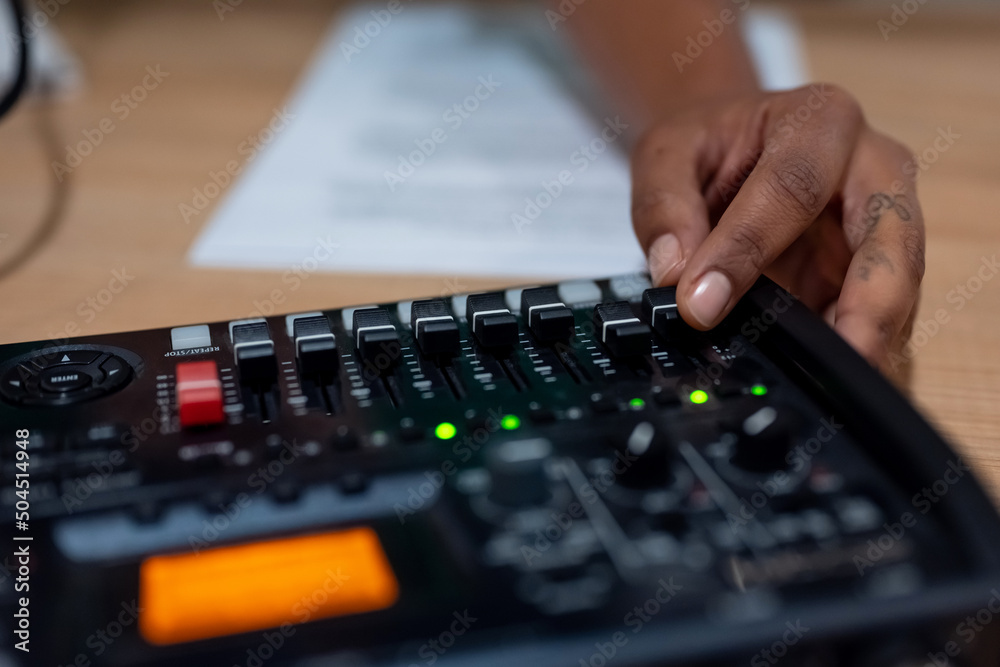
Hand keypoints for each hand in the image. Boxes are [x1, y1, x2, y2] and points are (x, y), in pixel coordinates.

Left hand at [631, 84, 923, 371]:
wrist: (732, 148)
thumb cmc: (708, 144)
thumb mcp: (666, 154)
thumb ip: (664, 208)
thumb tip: (675, 274)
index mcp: (820, 123)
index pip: (791, 188)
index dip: (745, 250)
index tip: (701, 305)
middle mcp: (872, 170)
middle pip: (891, 243)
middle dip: (870, 306)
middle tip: (840, 357)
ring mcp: (883, 227)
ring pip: (898, 291)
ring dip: (871, 341)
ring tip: (835, 387)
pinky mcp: (874, 274)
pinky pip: (879, 321)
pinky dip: (859, 353)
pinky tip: (832, 384)